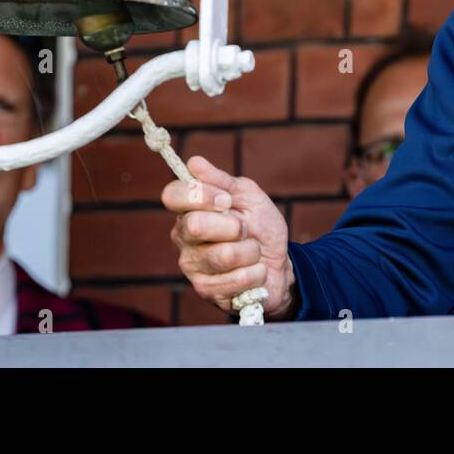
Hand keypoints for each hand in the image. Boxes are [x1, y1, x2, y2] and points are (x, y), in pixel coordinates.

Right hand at [163, 156, 297, 319]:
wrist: (281, 263)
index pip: (172, 195)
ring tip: (253, 252)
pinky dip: (256, 273)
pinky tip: (255, 272)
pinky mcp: (206, 291)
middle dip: (235, 226)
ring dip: (251, 251)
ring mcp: (192, 266)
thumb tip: (194, 163)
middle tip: (246, 230)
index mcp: (190, 210)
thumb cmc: (262, 227)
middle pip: (196, 225)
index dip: (201, 195)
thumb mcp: (249, 196)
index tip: (226, 200)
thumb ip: (223, 181)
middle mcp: (184, 238)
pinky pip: (236, 280)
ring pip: (223, 254)